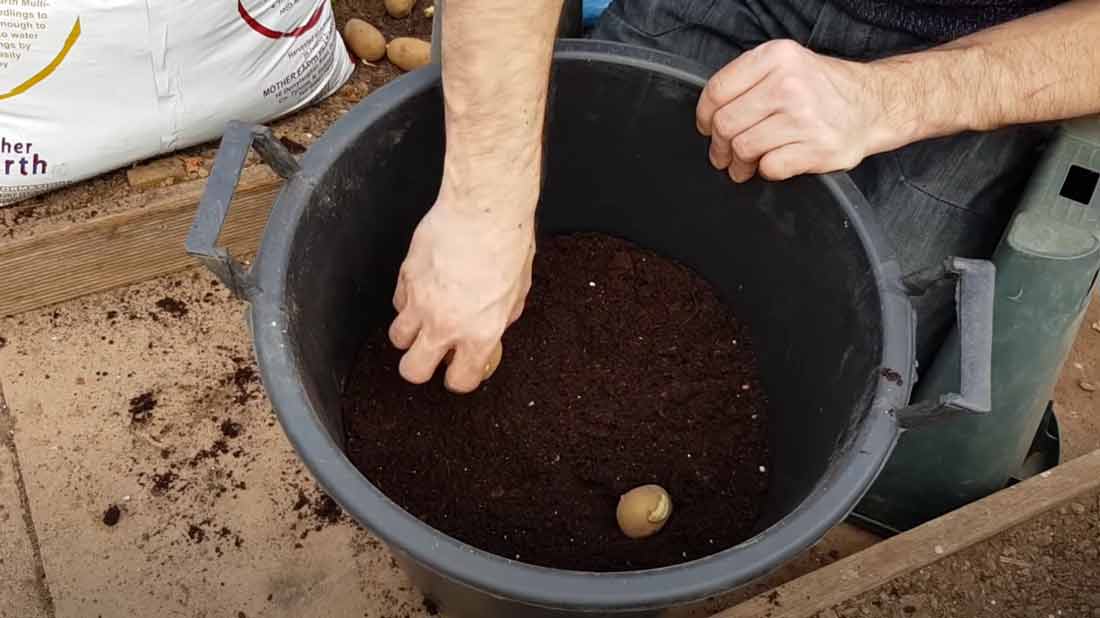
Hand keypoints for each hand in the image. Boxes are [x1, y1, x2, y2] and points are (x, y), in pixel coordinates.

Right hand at [389, 189, 534, 393]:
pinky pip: (398, 302)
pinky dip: (407, 302)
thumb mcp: (518, 292)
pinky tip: (424, 290)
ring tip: (425, 321)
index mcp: (479, 333)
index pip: (459, 380)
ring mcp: (420, 301)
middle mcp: (444, 324)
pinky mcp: (406, 276)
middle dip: (422, 367)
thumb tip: (489, 330)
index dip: (461, 377)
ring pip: (397, 338)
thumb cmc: (508, 244)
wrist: (484, 208)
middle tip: (434, 354)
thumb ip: (499, 320)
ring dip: (410, 335)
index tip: (464, 368)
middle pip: (413, 370)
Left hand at [696, 39, 895, 182]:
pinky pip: (769, 167)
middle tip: (723, 154)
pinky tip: (773, 164)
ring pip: (744, 148)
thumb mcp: (787, 66)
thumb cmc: (824, 89)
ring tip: (743, 165)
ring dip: (739, 164)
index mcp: (777, 58)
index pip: (718, 91)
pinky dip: (766, 171)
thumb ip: (749, 81)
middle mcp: (789, 84)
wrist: (873, 105)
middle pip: (726, 124)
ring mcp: (804, 117)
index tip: (706, 127)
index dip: (704, 116)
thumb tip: (710, 114)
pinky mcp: (817, 148)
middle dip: (719, 146)